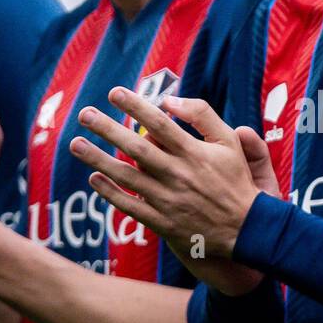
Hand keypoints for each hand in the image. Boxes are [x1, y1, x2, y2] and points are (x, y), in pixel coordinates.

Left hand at [69, 88, 271, 293]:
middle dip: (107, 129)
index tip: (114, 93)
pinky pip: (130, 205)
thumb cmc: (235, 180)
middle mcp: (178, 175)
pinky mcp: (162, 221)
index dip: (135, 105)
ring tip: (76, 144)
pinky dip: (110, 192)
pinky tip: (93, 179)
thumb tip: (170, 101)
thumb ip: (202, 116)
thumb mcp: (229, 142)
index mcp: (193, 152)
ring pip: (126, 177)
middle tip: (84, 114)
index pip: (158, 123)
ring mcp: (168, 200)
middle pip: (135, 148)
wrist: (245, 229)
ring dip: (98, 160)